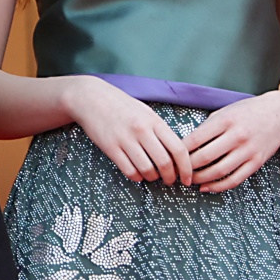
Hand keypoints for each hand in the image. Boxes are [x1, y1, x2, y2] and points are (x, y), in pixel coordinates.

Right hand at [67, 76, 193, 185]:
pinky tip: (139, 174)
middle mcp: (142, 131)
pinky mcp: (110, 148)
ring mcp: (125, 140)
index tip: (187, 178)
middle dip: (170, 177)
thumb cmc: (123, 107)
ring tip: (154, 176)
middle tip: (171, 181)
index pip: (179, 149)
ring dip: (153, 178)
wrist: (92, 99)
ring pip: (146, 169)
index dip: (186, 167)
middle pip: (164, 162)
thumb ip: (162, 131)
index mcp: (155, 122)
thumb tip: (177, 153)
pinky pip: (128, 170)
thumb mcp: (148, 113)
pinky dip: (137, 177)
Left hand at [183, 92, 279, 193]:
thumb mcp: (225, 112)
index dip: (179, 152)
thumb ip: (207, 128)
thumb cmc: (249, 112)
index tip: (171, 158)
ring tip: (190, 180)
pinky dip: (218, 186)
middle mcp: (237, 135)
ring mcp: (249, 150)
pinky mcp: (257, 162)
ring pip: (218, 171)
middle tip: (177, 172)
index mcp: (226, 120)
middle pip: (204, 157)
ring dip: (200, 179)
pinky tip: (207, 187)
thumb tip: (185, 148)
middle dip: (186, 168)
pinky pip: (235, 179)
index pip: (194, 140)